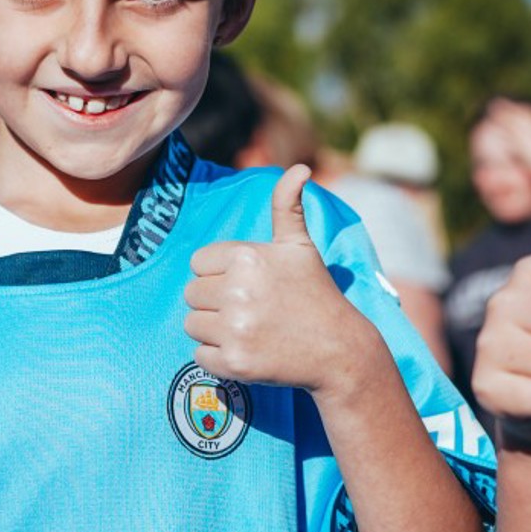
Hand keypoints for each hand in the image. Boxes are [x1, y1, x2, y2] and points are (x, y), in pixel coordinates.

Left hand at [183, 165, 368, 393]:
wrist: (339, 349)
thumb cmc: (315, 293)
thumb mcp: (300, 246)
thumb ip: (288, 206)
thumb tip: (300, 169)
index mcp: (247, 257)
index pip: (199, 263)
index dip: (219, 274)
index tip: (247, 284)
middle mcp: (238, 291)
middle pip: (191, 295)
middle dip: (214, 302)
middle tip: (248, 309)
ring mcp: (236, 329)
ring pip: (192, 325)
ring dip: (213, 330)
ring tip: (247, 329)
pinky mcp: (235, 362)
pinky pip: (199, 356)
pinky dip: (217, 357)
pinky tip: (246, 350)